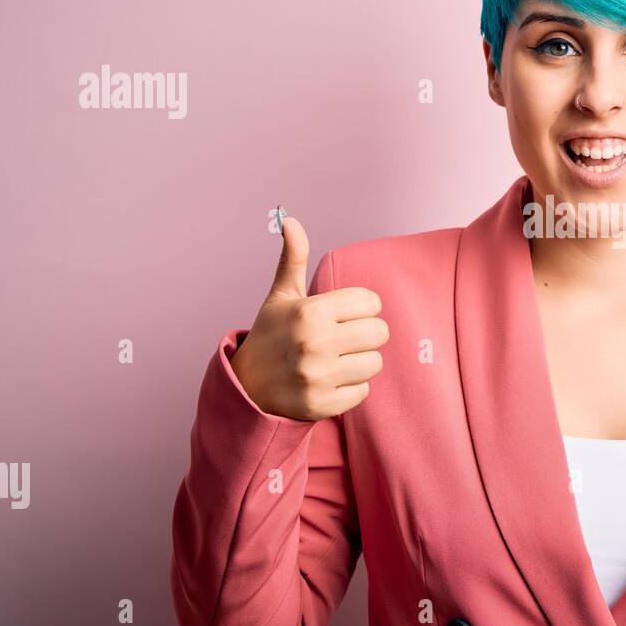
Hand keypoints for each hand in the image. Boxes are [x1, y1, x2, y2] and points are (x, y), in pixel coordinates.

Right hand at [231, 216, 387, 421]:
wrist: (246, 388)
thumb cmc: (271, 336)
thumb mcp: (281, 296)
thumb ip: (293, 258)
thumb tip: (290, 219)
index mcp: (310, 312)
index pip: (371, 303)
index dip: (361, 308)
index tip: (344, 315)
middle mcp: (315, 344)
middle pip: (380, 332)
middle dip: (366, 334)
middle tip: (344, 338)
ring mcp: (319, 377)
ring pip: (375, 363)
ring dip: (361, 361)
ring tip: (337, 359)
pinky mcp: (322, 405)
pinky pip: (364, 391)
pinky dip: (352, 387)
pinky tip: (330, 380)